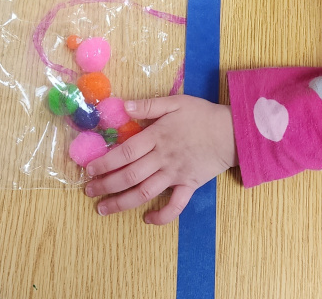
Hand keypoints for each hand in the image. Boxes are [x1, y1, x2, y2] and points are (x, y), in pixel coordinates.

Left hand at [85, 95, 236, 224]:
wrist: (233, 131)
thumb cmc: (203, 115)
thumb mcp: (176, 102)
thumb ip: (149, 105)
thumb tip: (122, 106)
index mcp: (157, 137)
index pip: (125, 153)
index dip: (104, 162)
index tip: (88, 169)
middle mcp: (163, 158)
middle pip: (129, 176)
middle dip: (105, 185)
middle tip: (88, 191)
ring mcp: (175, 174)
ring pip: (144, 193)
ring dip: (121, 203)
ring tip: (103, 209)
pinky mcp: (189, 185)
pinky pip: (175, 206)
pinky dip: (161, 216)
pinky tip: (147, 219)